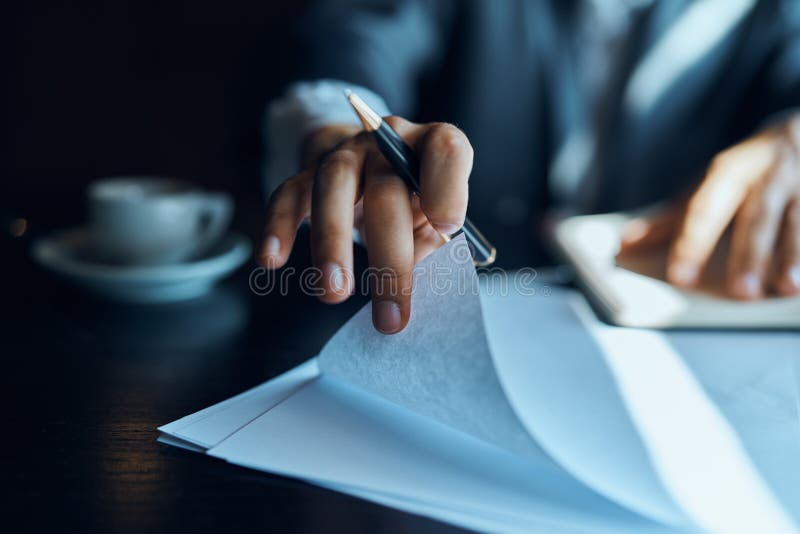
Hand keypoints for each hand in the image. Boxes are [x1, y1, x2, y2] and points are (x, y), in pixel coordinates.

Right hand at [258, 117, 472, 332]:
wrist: (373, 159)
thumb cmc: (415, 196)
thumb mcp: (435, 216)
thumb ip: (430, 243)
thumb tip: (405, 287)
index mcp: (431, 146)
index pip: (446, 151)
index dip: (448, 189)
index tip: (446, 228)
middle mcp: (388, 142)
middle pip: (386, 190)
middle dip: (389, 257)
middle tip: (389, 314)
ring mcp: (345, 154)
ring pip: (333, 186)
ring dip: (332, 243)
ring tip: (334, 292)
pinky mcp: (308, 172)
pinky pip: (288, 194)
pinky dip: (279, 226)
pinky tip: (271, 259)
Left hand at [621, 113, 799, 298]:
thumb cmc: (745, 170)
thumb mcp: (706, 186)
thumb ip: (670, 218)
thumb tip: (625, 244)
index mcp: (728, 174)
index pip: (705, 211)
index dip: (692, 244)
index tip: (680, 278)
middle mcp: (767, 177)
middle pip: (756, 219)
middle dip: (749, 256)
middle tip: (740, 293)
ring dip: (795, 256)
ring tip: (787, 289)